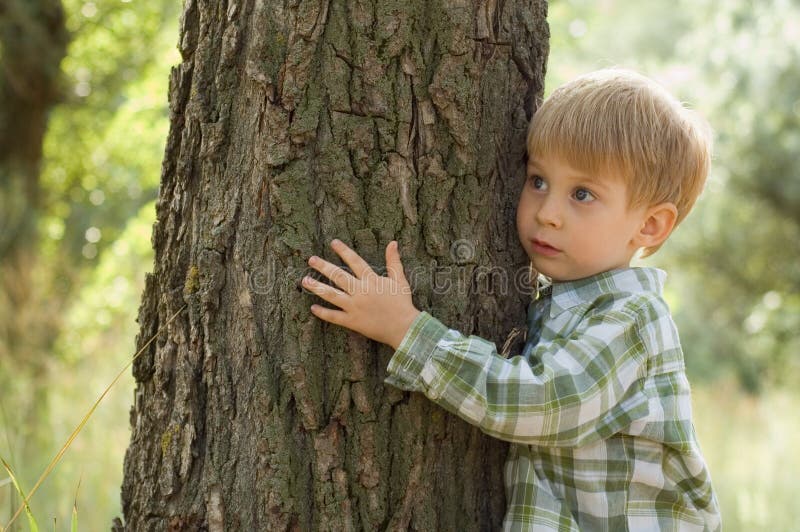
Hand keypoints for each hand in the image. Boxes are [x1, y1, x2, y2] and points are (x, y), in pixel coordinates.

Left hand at [303, 239, 420, 349]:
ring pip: (332, 295)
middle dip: (323, 266)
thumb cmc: (403, 303)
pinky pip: (334, 317)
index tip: (333, 242)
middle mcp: (360, 292)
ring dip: (317, 287)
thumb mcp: (400, 280)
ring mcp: (355, 307)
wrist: (404, 328)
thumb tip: (393, 242)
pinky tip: (313, 307)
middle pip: (338, 276)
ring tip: (305, 280)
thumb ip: (393, 261)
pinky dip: (323, 312)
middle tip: (311, 259)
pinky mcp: (352, 322)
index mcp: (372, 280)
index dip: (344, 251)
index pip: (355, 261)